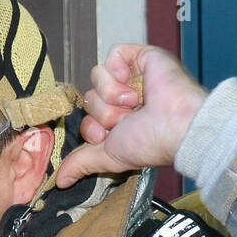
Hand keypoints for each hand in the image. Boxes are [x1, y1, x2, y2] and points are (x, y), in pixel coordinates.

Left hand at [55, 44, 207, 187]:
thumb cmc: (149, 143)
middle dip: (105, 113)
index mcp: (118, 123)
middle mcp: (124, 100)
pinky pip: (113, 54)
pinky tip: (132, 82)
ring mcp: (132, 77)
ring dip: (113, 94)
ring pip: (97, 76)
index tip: (109, 135)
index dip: (93, 127)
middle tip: (129, 118)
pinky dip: (118, 69)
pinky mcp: (141, 57)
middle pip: (90, 98)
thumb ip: (82, 163)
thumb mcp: (109, 156)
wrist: (175, 124)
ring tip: (136, 102)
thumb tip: (60, 182)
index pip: (87, 118)